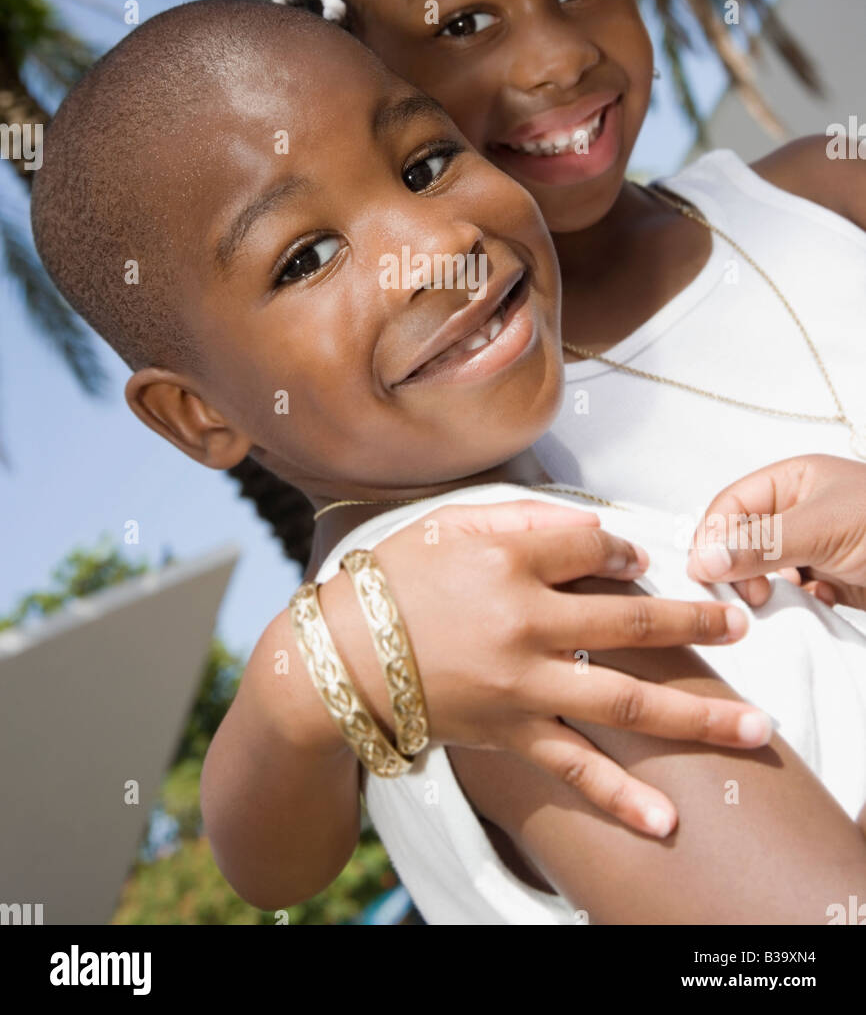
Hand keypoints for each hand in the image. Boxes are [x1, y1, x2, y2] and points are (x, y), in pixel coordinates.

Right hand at [321, 499, 771, 839]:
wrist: (337, 659)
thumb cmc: (392, 583)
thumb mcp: (450, 526)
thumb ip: (522, 520)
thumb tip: (594, 533)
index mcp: (509, 560)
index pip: (596, 548)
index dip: (626, 550)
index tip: (638, 560)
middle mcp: (525, 621)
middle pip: (633, 618)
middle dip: (696, 620)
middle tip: (739, 624)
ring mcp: (522, 683)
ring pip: (626, 696)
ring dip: (696, 713)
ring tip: (752, 726)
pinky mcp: (510, 732)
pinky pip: (574, 768)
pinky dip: (620, 797)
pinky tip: (666, 821)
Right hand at [687, 454, 865, 611]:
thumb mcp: (822, 528)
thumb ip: (763, 544)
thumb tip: (705, 559)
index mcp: (792, 481)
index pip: (731, 506)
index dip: (713, 538)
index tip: (706, 573)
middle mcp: (799, 513)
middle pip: (742, 540)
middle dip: (739, 569)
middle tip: (749, 596)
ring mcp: (815, 548)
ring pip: (767, 573)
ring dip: (769, 591)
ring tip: (777, 603)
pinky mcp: (833, 581)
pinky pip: (797, 597)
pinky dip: (800, 606)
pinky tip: (819, 602)